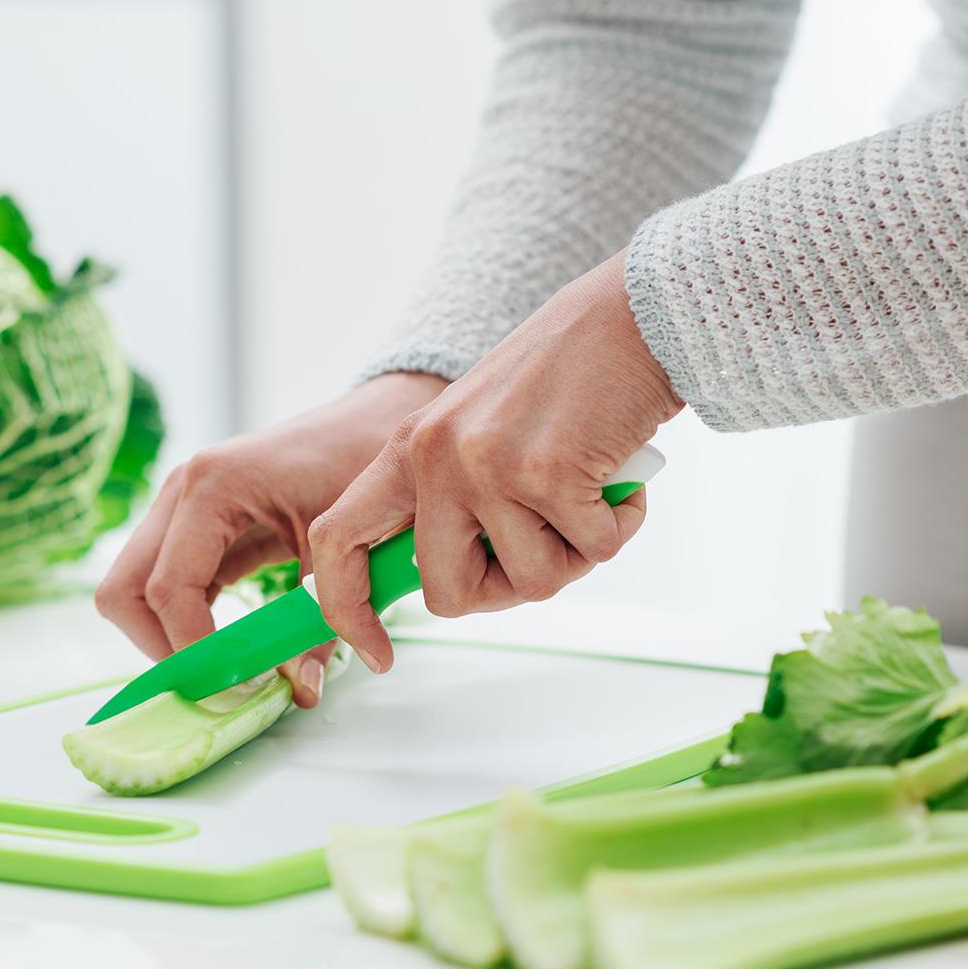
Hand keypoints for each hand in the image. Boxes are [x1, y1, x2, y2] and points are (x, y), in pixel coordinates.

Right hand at [96, 371, 448, 706]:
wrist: (372, 421)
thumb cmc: (360, 463)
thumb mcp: (342, 545)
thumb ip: (318, 619)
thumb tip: (301, 689)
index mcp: (212, 486)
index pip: (167, 588)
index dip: (191, 648)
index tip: (232, 687)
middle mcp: (182, 491)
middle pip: (122, 591)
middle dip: (158, 648)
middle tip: (212, 684)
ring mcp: (181, 506)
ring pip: (132, 591)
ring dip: (166, 637)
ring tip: (224, 670)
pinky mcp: (194, 525)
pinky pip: (165, 584)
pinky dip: (186, 620)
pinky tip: (231, 644)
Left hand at [309, 249, 681, 672]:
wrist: (630, 314)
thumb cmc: (565, 380)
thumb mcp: (477, 433)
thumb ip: (452, 501)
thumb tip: (449, 586)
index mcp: (405, 450)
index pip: (336, 539)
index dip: (347, 609)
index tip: (375, 653)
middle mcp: (432, 457)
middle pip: (447, 594)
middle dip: (507, 588)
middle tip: (550, 544)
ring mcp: (486, 465)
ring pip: (530, 583)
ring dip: (576, 552)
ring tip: (590, 492)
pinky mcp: (547, 472)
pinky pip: (590, 551)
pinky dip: (619, 526)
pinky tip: (620, 478)